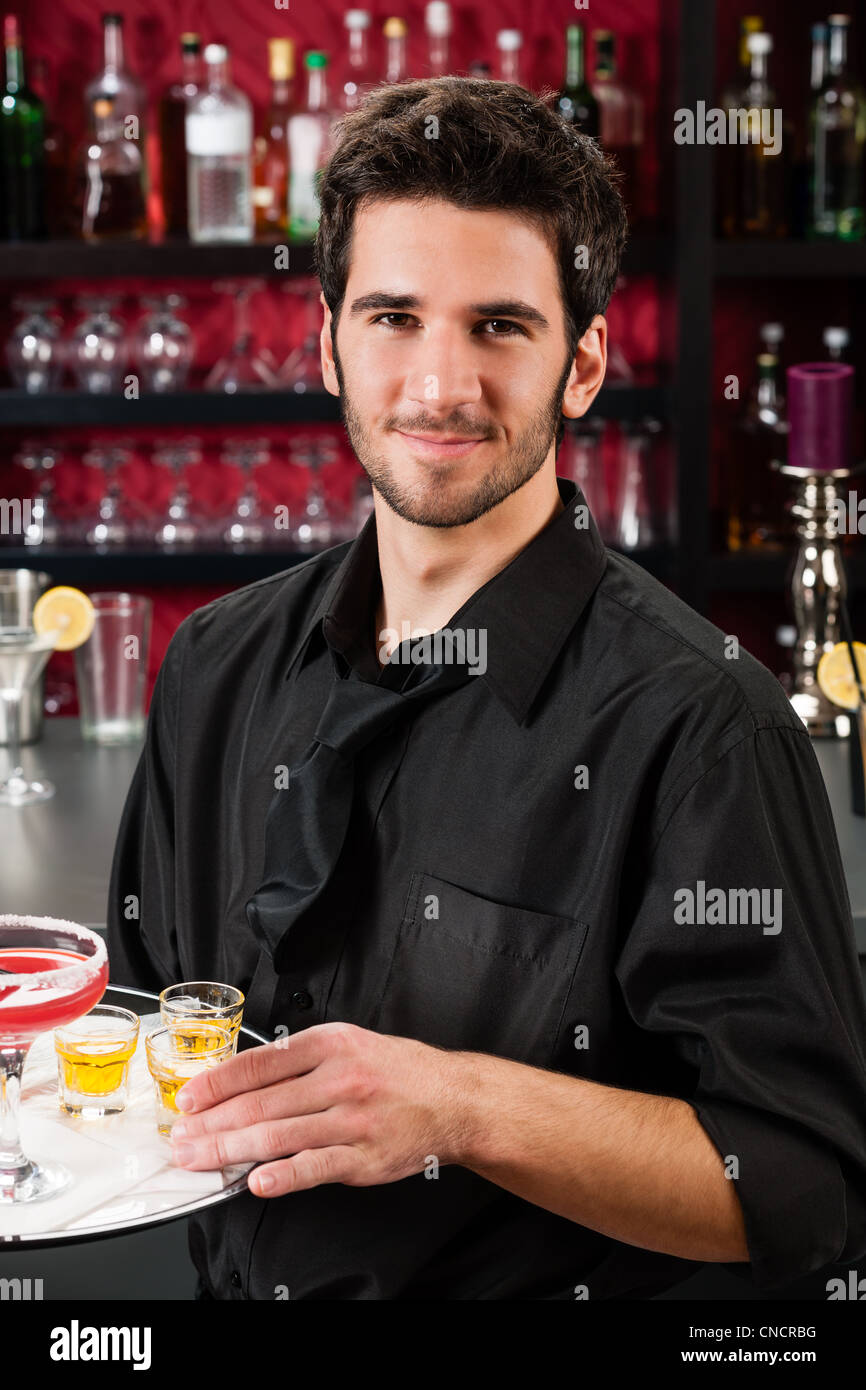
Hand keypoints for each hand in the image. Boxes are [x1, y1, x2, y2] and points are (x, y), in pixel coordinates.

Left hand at [168, 1021, 476, 1197]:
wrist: (454, 1099)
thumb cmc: (398, 1071)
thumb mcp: (351, 1043)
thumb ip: (302, 1058)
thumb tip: (243, 1080)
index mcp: (331, 1043)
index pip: (261, 1062)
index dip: (218, 1082)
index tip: (190, 1098)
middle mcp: (339, 1078)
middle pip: (261, 1102)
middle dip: (212, 1122)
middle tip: (181, 1137)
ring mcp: (351, 1120)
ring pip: (278, 1135)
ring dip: (229, 1150)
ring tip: (198, 1159)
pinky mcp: (364, 1157)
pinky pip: (315, 1166)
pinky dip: (283, 1175)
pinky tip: (256, 1181)